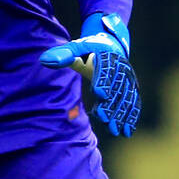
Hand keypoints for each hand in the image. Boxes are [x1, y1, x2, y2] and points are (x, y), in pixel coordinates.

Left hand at [39, 11, 140, 137]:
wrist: (110, 47)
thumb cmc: (88, 50)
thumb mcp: (76, 49)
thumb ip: (63, 55)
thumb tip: (44, 60)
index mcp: (107, 57)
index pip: (105, 70)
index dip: (102, 81)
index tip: (98, 93)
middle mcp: (121, 69)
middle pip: (117, 88)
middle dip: (111, 104)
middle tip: (103, 117)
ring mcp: (128, 81)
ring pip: (126, 99)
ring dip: (121, 115)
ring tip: (114, 131)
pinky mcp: (131, 90)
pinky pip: (133, 104)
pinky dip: (131, 117)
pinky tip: (126, 132)